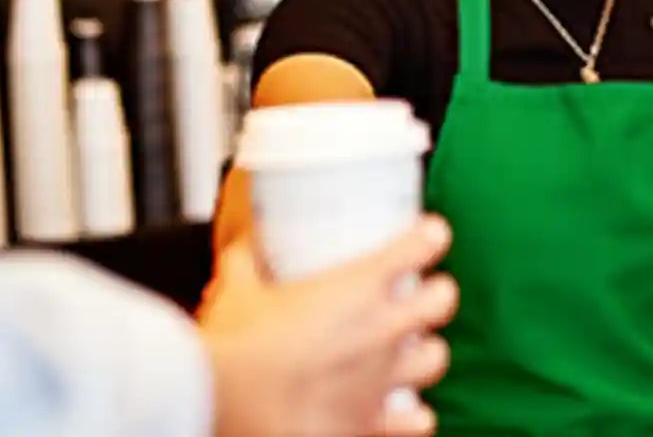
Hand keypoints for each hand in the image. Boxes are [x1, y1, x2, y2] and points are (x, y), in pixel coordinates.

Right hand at [199, 216, 457, 436]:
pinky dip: (414, 415)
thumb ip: (246, 260)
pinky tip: (404, 410)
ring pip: (436, 358)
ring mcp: (379, 381)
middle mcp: (380, 331)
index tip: (428, 236)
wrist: (209, 403)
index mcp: (356, 287)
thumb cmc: (226, 347)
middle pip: (443, 300)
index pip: (422, 245)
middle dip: (437, 294)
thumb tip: (245, 238)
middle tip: (422, 295)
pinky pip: (417, 420)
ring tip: (411, 351)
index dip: (430, 237)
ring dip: (426, 352)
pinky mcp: (367, 426)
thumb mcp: (236, 290)